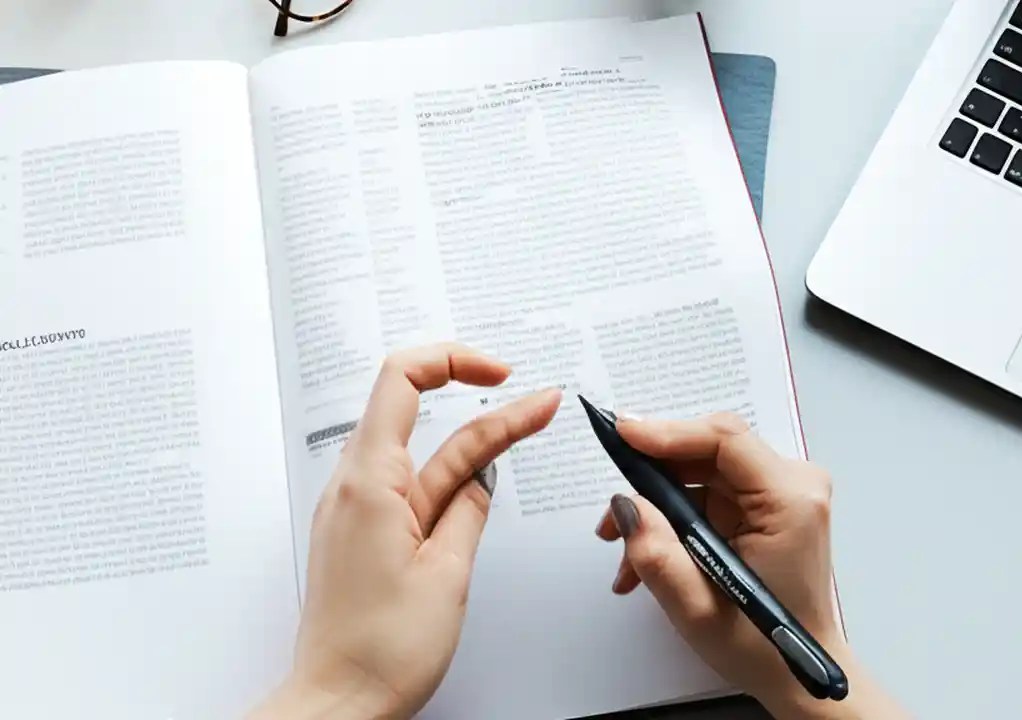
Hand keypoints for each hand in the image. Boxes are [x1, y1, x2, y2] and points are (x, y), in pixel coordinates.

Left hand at [249, 344, 560, 719]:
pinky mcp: (364, 532)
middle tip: (536, 402)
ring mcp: (356, 509)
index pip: (402, 379)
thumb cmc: (379, 651)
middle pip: (417, 411)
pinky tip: (481, 474)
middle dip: (479, 398)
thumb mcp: (447, 572)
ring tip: (526, 426)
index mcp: (369, 482)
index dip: (454, 360)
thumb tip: (483, 472)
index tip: (503, 375)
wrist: (337, 703)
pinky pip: (410, 485)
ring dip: (472, 438)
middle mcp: (354, 486)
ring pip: (420, 451)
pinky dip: (449, 472)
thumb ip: (468, 508)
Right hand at [596, 414, 908, 719]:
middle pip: (710, 450)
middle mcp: (794, 485)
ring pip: (702, 470)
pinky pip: (708, 491)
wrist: (796, 672)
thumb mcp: (696, 608)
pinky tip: (650, 554)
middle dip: (653, 477)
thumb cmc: (763, 646)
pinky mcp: (765, 505)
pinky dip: (674, 516)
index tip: (621, 434)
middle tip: (612, 513)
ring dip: (658, 503)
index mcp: (791, 501)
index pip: (725, 440)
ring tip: (624, 551)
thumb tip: (624, 506)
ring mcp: (780, 493)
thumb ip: (656, 554)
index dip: (668, 432)